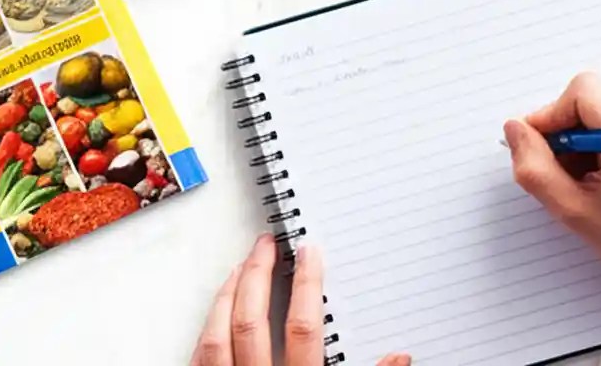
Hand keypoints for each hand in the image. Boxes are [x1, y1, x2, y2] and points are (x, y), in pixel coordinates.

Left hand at [192, 234, 410, 365]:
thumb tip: (402, 356)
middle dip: (258, 276)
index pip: (302, 327)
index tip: (309, 252)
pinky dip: (207, 331)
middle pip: (252, 322)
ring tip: (239, 269)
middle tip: (265, 246)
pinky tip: (214, 314)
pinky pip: (198, 360)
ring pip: (218, 338)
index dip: (306, 285)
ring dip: (227, 297)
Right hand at [504, 72, 600, 297]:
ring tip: (589, 179)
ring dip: (585, 137)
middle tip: (564, 172)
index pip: (583, 91)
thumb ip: (535, 168)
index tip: (539, 146)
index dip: (552, 114)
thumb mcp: (574, 212)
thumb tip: (514, 128)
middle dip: (568, 130)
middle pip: (593, 98)